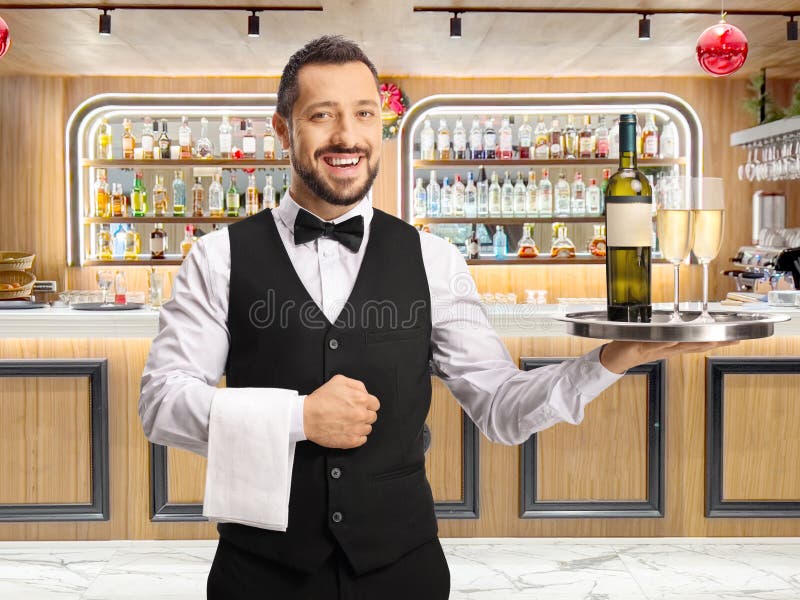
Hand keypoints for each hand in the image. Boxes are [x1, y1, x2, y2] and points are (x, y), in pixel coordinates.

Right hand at [303, 374, 379, 448]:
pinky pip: (362, 440)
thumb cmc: (320, 400)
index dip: (367, 404)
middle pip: (372, 417)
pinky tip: (347, 431)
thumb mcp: (338, 381)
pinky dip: (357, 437)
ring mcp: (357, 428)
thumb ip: (356, 384)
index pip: (375, 404)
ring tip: (347, 423)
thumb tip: (365, 392)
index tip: (360, 406)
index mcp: (360, 399)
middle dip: (364, 415)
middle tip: (351, 414)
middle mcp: (361, 414)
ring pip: (368, 429)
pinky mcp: (351, 441)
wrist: (306, 417)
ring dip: (360, 426)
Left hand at [599, 340, 738, 373]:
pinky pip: (654, 344)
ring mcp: (654, 348)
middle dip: (714, 342)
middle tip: (732, 339)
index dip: (718, 341)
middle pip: (694, 345)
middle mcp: (667, 348)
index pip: (698, 343)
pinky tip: (673, 339)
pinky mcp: (640, 347)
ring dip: (694, 342)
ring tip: (712, 338)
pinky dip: (663, 342)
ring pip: (678, 345)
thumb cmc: (634, 347)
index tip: (736, 338)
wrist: (614, 359)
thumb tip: (685, 329)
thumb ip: (670, 336)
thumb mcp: (657, 341)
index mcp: (672, 346)